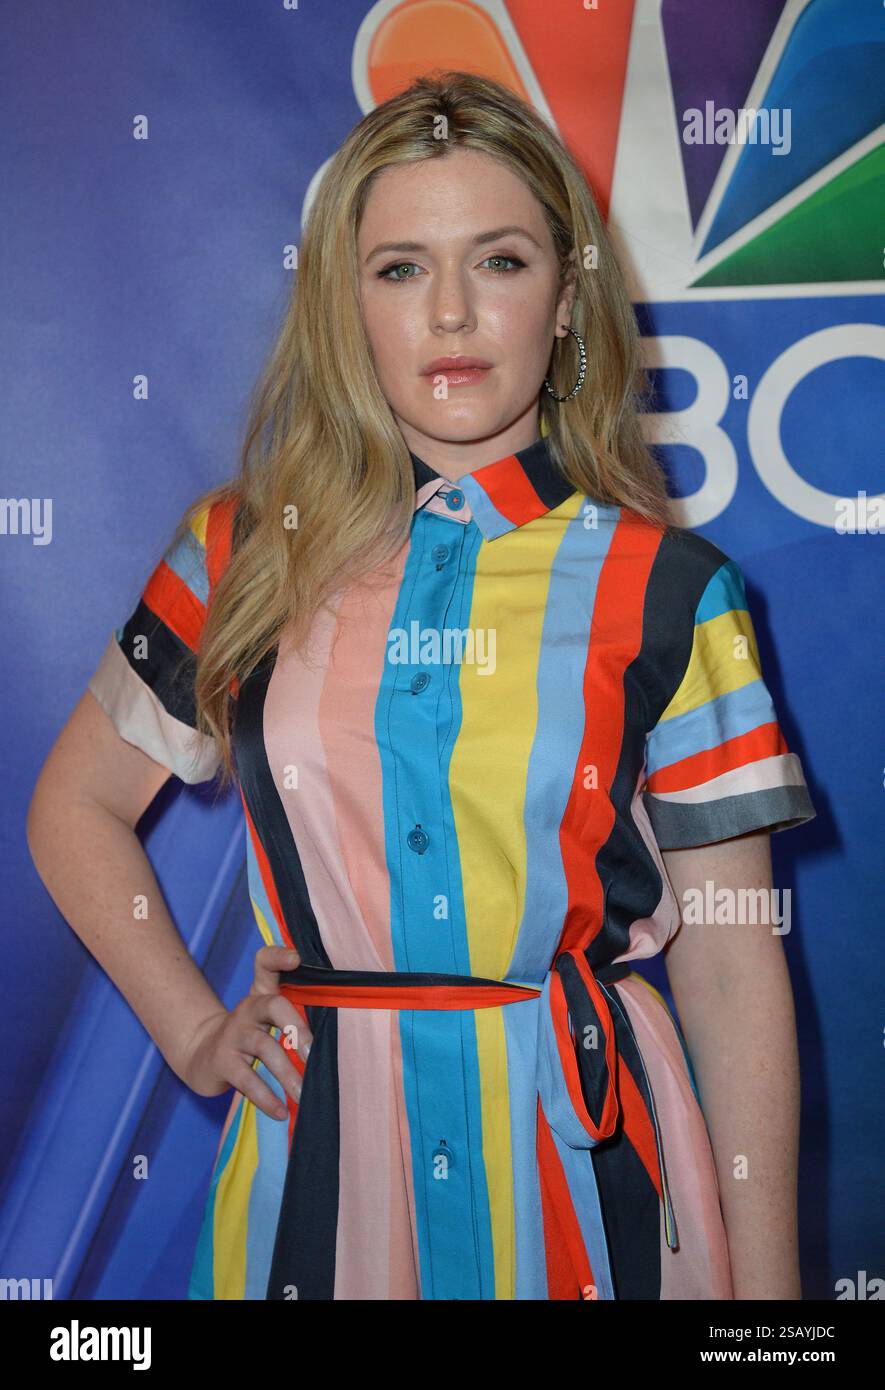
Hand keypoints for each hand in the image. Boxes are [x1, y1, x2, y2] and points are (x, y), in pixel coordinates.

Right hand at [181, 945, 313, 1119]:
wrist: (203, 1055)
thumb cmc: (250, 1035)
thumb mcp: (267, 1017)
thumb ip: (296, 1014)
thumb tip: (343, 1034)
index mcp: (261, 993)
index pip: (265, 963)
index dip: (279, 956)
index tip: (297, 958)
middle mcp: (248, 1008)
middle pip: (274, 1005)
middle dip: (298, 1028)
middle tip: (315, 1056)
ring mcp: (233, 1034)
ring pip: (264, 1047)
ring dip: (288, 1074)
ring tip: (305, 1094)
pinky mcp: (223, 1062)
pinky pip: (247, 1080)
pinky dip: (266, 1098)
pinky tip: (282, 1112)